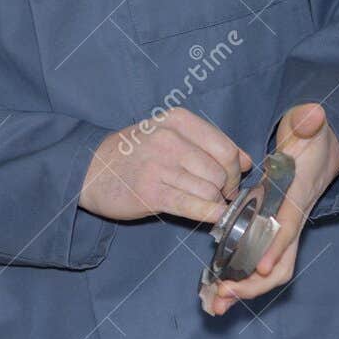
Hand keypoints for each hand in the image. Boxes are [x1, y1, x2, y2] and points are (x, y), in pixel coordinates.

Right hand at [80, 107, 251, 224]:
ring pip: (210, 190)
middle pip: (220, 172)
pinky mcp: (151, 193)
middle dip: (226, 189)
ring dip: (215, 203)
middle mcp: (169, 139)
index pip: (225, 148)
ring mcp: (159, 166)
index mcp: (177, 120)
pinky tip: (212, 217)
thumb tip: (247, 161)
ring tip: (205, 204)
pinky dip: (210, 214)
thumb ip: (209, 143)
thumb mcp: (169, 134)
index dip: (235, 169)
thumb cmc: (136, 153)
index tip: (229, 180)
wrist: (91, 169)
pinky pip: (193, 206)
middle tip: (219, 196)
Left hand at [203, 103, 338, 315]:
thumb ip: (308, 123)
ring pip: (265, 270)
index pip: (288, 226)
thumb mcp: (310, 127)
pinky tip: (216, 289)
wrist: (320, 150)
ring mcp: (277, 230)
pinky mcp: (265, 232)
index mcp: (296, 197)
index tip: (260, 266)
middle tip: (225, 293)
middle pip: (278, 262)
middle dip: (253, 283)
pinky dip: (236, 279)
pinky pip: (253, 262)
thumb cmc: (312, 140)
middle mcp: (288, 220)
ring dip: (242, 289)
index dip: (276, 246)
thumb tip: (312, 116)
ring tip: (215, 303)